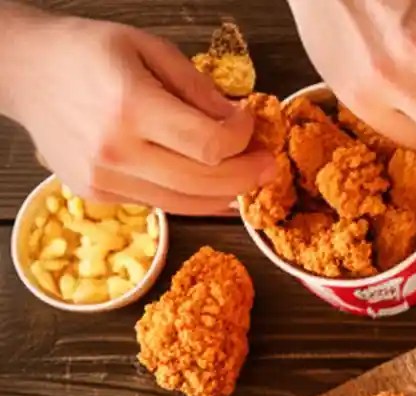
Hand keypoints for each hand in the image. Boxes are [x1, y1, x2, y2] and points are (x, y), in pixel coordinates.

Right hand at [3, 14, 271, 214]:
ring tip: (246, 176)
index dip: (242, 140)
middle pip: (205, 183)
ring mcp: (104, 179)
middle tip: (267, 164)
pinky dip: (191, 197)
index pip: (210, 146)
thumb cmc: (86, 51)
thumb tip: (238, 121)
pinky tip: (207, 182)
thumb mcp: (148, 48)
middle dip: (247, 175)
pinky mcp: (97, 195)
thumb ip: (198, 88)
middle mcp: (116, 151)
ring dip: (225, 194)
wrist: (23, 71)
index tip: (249, 123)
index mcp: (131, 107)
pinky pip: (161, 204)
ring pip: (186, 204)